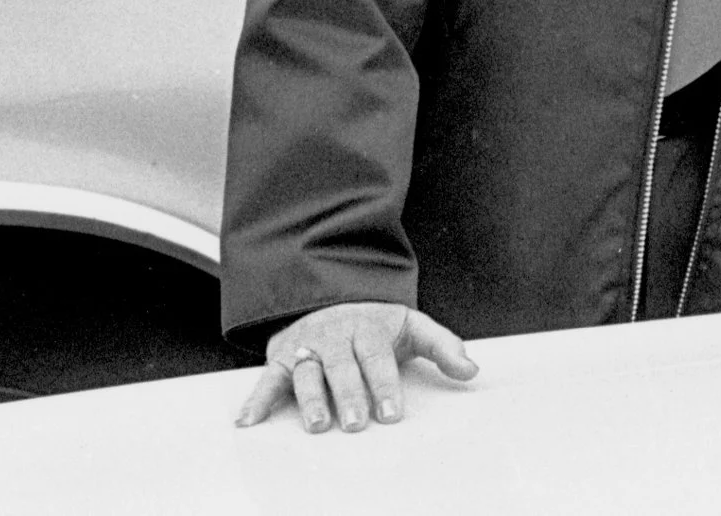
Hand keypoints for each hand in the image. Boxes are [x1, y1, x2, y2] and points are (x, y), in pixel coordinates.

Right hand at [234, 301, 477, 432]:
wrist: (328, 295)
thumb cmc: (374, 323)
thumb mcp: (411, 325)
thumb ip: (443, 346)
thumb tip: (471, 369)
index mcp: (366, 327)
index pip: (375, 354)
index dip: (383, 382)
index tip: (391, 411)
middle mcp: (334, 336)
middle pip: (341, 365)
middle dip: (349, 394)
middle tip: (355, 422)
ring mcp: (306, 347)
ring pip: (306, 372)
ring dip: (309, 399)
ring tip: (316, 424)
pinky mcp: (282, 359)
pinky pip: (267, 378)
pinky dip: (256, 399)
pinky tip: (248, 420)